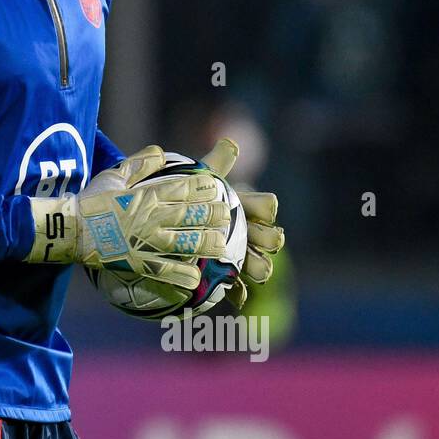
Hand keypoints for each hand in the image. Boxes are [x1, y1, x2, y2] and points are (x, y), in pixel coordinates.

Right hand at [24, 144, 231, 289]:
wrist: (70, 228)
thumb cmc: (90, 200)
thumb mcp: (113, 175)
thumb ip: (139, 163)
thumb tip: (161, 152)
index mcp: (146, 195)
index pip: (182, 189)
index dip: (203, 188)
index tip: (219, 188)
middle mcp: (150, 218)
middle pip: (189, 215)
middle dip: (211, 215)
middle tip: (228, 217)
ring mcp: (144, 241)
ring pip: (183, 242)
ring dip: (204, 244)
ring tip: (222, 246)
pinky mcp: (136, 261)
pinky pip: (162, 270)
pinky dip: (179, 275)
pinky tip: (195, 279)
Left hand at [201, 137, 284, 308]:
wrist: (168, 222)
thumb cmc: (189, 197)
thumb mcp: (200, 178)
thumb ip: (215, 164)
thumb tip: (229, 143)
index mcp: (244, 206)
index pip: (266, 207)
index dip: (265, 210)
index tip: (258, 211)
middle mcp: (247, 231)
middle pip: (269, 238)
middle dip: (268, 240)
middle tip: (259, 240)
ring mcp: (239, 254)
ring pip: (259, 264)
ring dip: (259, 266)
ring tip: (255, 271)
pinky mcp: (225, 274)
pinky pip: (238, 287)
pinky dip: (239, 292)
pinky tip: (238, 295)